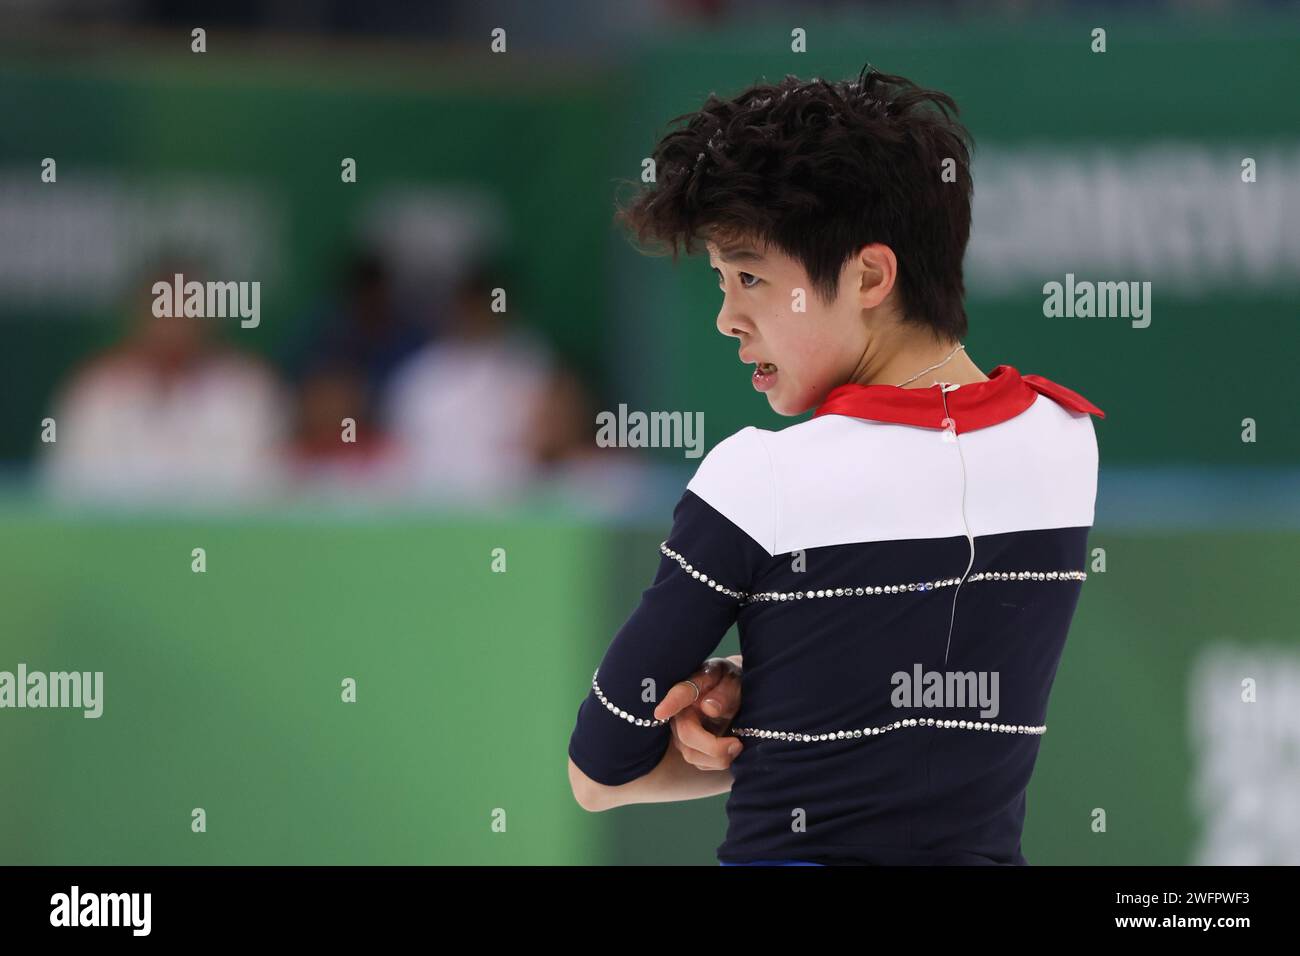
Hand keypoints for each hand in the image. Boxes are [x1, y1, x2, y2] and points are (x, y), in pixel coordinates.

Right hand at [653, 655, 743, 770]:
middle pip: (687, 734)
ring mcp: (681, 732)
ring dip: (718, 757)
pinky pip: (699, 763)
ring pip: (691, 754)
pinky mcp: (688, 747)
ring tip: (738, 745)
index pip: (680, 694)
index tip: (661, 712)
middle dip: (713, 747)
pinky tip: (730, 751)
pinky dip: (717, 762)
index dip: (670, 703)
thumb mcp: (733, 683)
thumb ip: (724, 693)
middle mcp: (680, 711)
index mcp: (692, 688)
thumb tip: (709, 708)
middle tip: (738, 744)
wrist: (729, 693)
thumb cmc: (729, 684)